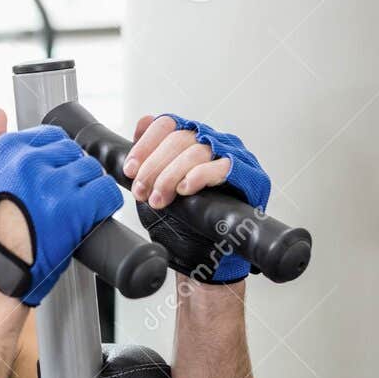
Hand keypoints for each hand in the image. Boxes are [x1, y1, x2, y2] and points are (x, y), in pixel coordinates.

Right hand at [0, 113, 122, 305]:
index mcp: (8, 150)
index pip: (52, 136)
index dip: (58, 158)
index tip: (55, 176)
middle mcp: (31, 161)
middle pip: (75, 152)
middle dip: (74, 173)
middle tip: (66, 197)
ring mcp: (54, 183)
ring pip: (92, 171)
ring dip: (90, 189)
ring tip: (76, 208)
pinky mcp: (74, 207)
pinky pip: (106, 192)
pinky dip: (105, 204)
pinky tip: (92, 215)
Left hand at [124, 113, 270, 283]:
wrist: (204, 255)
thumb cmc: (184, 221)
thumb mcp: (157, 186)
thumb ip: (150, 156)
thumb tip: (143, 122)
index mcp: (191, 139)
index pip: (168, 125)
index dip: (145, 145)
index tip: (130, 169)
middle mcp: (213, 142)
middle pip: (179, 138)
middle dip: (153, 167)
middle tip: (141, 191)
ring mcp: (232, 156)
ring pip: (196, 151)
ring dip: (170, 176)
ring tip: (159, 199)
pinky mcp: (249, 176)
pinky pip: (223, 167)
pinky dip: (199, 176)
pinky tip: (185, 189)